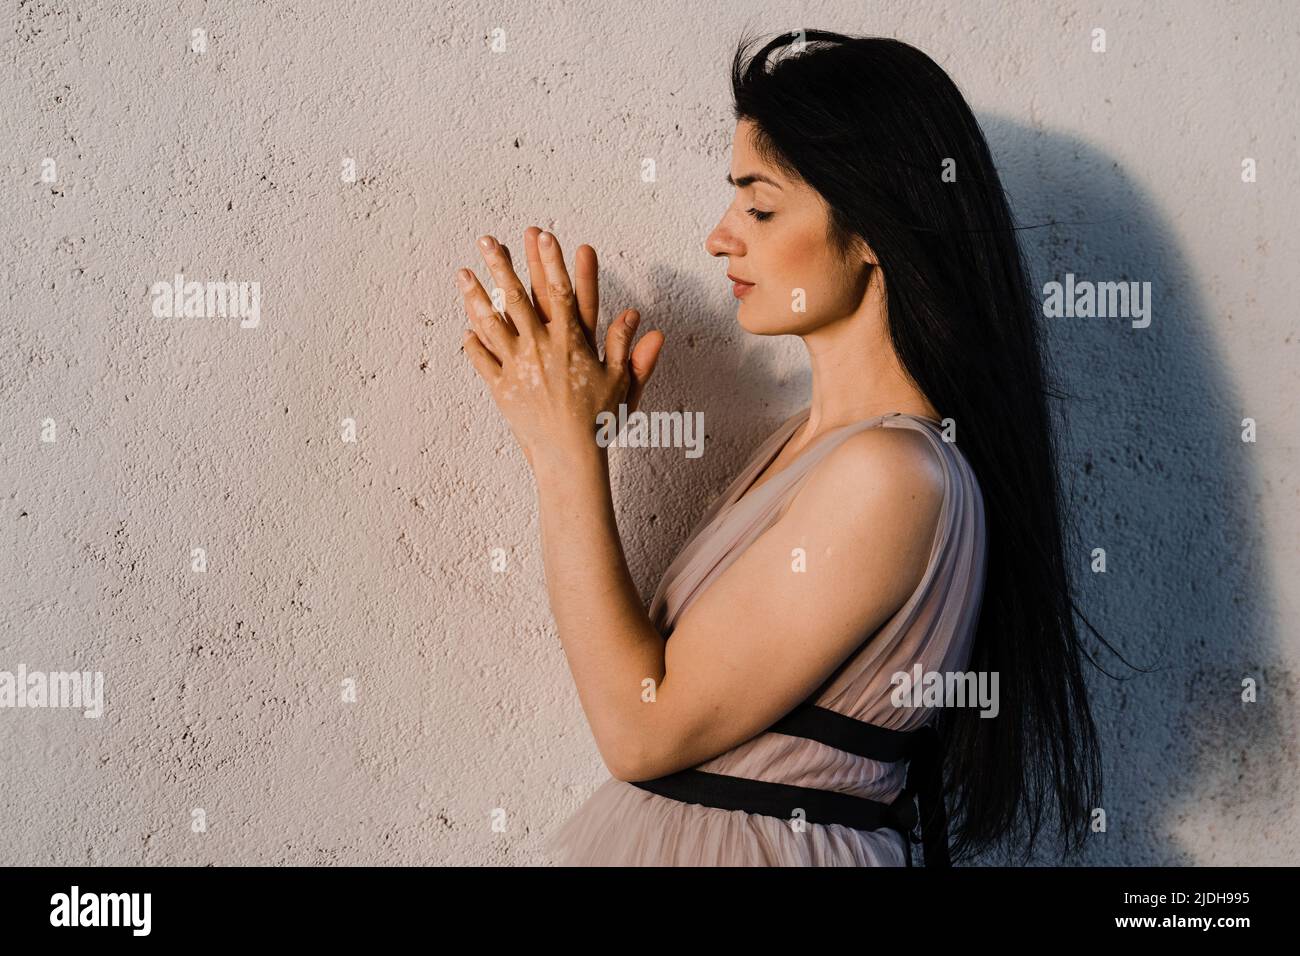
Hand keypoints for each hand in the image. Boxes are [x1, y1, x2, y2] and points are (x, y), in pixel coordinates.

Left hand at [457, 227, 664, 469]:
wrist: (570, 455)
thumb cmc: (599, 420)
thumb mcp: (620, 382)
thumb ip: (626, 347)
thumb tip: (637, 318)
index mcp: (569, 342)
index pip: (560, 291)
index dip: (551, 262)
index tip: (543, 236)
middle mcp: (540, 348)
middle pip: (517, 297)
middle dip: (501, 264)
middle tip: (487, 240)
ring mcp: (517, 367)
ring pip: (491, 323)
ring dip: (475, 296)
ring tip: (462, 273)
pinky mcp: (501, 389)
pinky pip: (482, 361)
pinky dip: (473, 344)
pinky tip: (465, 330)